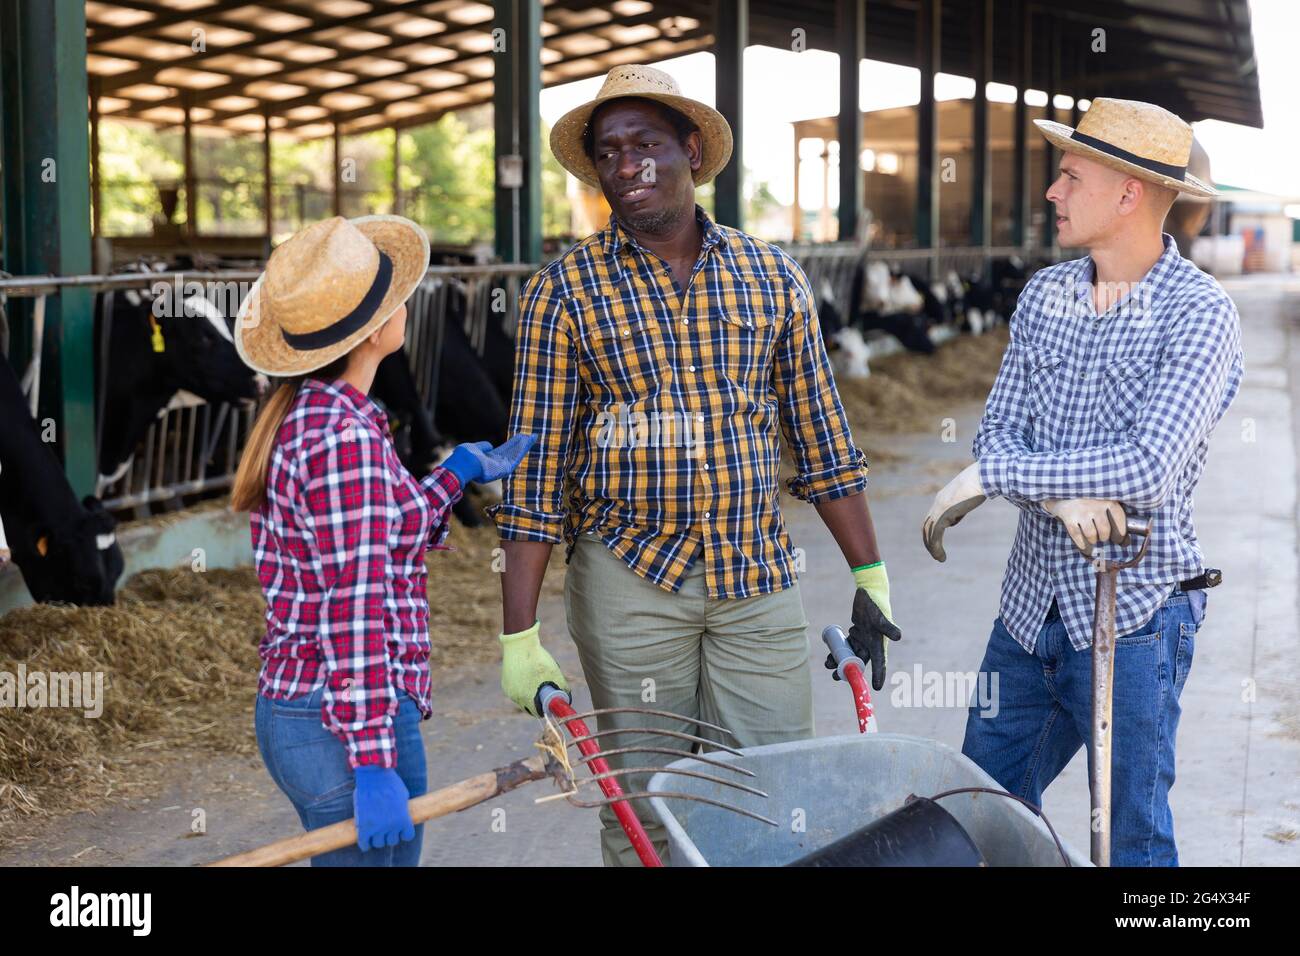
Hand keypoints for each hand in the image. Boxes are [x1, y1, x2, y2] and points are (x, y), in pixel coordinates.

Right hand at [352, 765, 414, 850]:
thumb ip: (402, 809)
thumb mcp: (403, 796)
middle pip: (392, 841)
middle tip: (384, 828)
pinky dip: (364, 844)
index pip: (407, 836)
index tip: (399, 828)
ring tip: (374, 832)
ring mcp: (378, 828)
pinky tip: (364, 839)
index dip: (403, 832)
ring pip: (379, 843)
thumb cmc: (390, 782)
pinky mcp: (364, 827)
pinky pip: (364, 844)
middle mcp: (392, 827)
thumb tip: (400, 814)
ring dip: (377, 839)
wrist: (374, 777)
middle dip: (389, 835)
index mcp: (404, 819)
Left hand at [442, 434, 535, 486]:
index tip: (519, 437)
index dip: (511, 444)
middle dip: (520, 444)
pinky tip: (527, 442)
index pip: (503, 451)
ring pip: (515, 455)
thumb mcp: (474, 448)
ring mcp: (501, 468)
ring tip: (532, 437)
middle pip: (511, 453)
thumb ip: (483, 447)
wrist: (464, 464)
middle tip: (529, 436)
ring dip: (524, 446)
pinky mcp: (505, 469)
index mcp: (488, 460)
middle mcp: (496, 465)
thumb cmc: (466, 456)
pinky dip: (522, 449)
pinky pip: (516, 458)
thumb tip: (490, 446)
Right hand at [500, 620, 569, 716]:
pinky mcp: (505, 683)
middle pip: (528, 707)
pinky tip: (527, 677)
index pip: (537, 713)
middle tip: (545, 695)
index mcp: (527, 697)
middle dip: (537, 703)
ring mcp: (508, 690)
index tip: (550, 705)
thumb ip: (562, 687)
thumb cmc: (538, 659)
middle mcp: (515, 697)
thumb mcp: (554, 673)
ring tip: (536, 682)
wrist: (520, 644)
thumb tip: (568, 697)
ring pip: (521, 698)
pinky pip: (515, 690)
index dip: (545, 710)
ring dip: (529, 695)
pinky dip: (521, 688)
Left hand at [825, 564, 901, 690]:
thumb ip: (888, 627)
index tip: (875, 688)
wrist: (870, 592)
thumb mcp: (880, 617)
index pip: (879, 663)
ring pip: (851, 655)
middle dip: (849, 671)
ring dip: (840, 661)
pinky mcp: (856, 632)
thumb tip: (899, 637)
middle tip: (836, 677)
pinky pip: (847, 646)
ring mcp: (863, 639)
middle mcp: (872, 644)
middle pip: (860, 662)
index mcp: (879, 644)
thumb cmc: (876, 605)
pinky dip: (839, 651)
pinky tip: (829, 654)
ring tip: (828, 664)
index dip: (878, 676)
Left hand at [921, 462, 986, 561]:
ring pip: (929, 532)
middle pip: (926, 525)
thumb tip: (955, 519)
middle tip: (936, 554)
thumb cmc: (982, 483)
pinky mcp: (944, 513)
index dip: (931, 531)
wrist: (984, 476)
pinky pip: (935, 534)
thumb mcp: (969, 497)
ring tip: (939, 558)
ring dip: (932, 547)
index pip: (931, 517)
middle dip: (929, 541)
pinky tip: (941, 556)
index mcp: (942, 498)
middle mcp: (938, 503)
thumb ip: (960, 508)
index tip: (937, 542)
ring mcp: (940, 508)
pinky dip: (936, 547)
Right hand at [1043, 498, 1127, 557]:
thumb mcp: (1103, 500)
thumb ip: (1114, 517)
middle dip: (1104, 537)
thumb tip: (1126, 543)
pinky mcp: (1068, 517)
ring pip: (1091, 535)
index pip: (1119, 520)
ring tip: (1092, 537)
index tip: (1118, 540)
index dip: (1120, 534)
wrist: (1064, 488)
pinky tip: (1084, 546)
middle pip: (1104, 530)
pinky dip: (1082, 544)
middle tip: (1102, 536)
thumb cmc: (1089, 498)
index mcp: (1108, 499)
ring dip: (1093, 540)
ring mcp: (1081, 511)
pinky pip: (1077, 536)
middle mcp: (1095, 505)